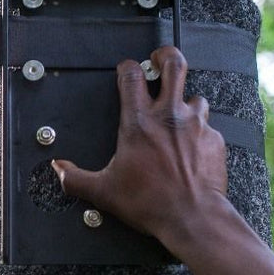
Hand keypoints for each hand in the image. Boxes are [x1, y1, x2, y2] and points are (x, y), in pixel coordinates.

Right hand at [52, 46, 227, 245]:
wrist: (193, 217)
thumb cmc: (150, 203)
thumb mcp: (104, 192)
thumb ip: (76, 178)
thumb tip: (59, 169)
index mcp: (139, 122)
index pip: (132, 76)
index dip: (128, 67)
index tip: (126, 70)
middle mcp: (169, 116)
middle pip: (174, 65)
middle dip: (166, 56)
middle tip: (160, 60)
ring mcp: (196, 125)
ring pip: (195, 96)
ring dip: (186, 102)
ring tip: (179, 116)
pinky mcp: (214, 139)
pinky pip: (208, 126)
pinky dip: (200, 133)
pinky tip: (194, 147)